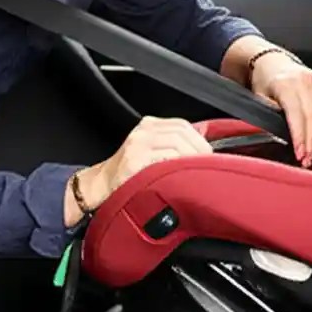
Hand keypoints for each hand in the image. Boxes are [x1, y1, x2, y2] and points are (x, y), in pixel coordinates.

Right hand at [70, 117, 212, 222]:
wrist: (102, 186)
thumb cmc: (131, 173)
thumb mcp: (152, 151)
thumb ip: (173, 145)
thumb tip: (204, 148)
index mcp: (149, 125)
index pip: (182, 125)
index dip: (199, 139)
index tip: (209, 154)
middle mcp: (143, 131)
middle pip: (181, 132)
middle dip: (199, 148)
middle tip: (207, 164)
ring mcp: (138, 144)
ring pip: (175, 143)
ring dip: (191, 158)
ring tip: (197, 171)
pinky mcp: (134, 160)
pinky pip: (163, 159)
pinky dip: (176, 166)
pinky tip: (182, 176)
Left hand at [250, 52, 311, 166]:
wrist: (272, 61)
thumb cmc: (263, 80)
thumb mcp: (258, 98)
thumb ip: (268, 116)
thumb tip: (278, 137)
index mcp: (285, 83)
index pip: (296, 114)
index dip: (299, 136)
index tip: (299, 153)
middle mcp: (303, 80)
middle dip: (310, 142)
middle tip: (306, 160)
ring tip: (310, 153)